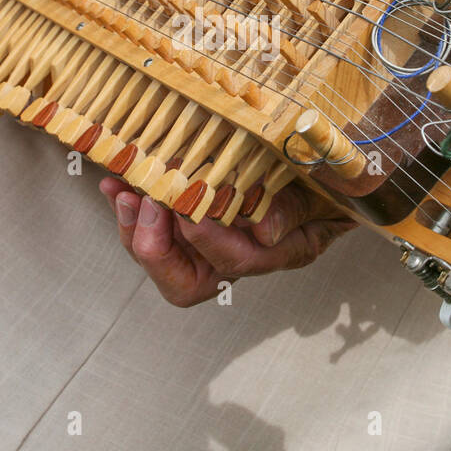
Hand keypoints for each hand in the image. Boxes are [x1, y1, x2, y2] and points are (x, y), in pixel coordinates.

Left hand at [99, 177, 357, 306]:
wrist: (335, 168)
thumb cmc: (333, 178)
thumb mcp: (326, 190)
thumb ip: (296, 212)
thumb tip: (263, 232)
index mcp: (278, 252)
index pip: (235, 262)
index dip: (206, 238)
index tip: (189, 202)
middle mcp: (239, 256)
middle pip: (186, 282)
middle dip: (156, 247)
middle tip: (145, 202)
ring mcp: (212, 242)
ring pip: (163, 257)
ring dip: (135, 226)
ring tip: (123, 190)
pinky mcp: (191, 222)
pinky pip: (154, 229)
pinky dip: (130, 208)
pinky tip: (115, 184)